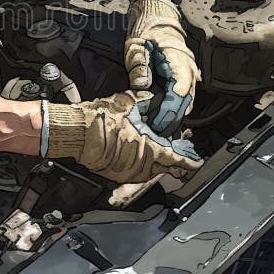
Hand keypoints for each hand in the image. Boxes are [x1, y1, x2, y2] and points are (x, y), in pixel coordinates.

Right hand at [43, 91, 202, 183]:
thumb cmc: (101, 120)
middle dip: (176, 159)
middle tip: (181, 150)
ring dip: (159, 160)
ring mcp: (130, 173)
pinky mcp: (118, 174)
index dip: (190, 160)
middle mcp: (143, 166)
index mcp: (151, 150)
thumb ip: (150, 102)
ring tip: (160, 147)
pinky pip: (138, 170)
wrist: (77, 132)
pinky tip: (141, 150)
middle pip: (168, 167)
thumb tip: (161, 100)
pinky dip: (144, 161)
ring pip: (153, 170)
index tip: (197, 159)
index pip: (179, 160)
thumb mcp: (131, 103)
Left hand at [124, 0, 200, 134]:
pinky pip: (182, 96)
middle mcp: (188, 68)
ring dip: (174, 115)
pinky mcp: (183, 76)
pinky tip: (162, 118)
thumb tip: (141, 86)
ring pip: (186, 101)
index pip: (179, 92)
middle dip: (172, 119)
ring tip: (158, 129)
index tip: (157, 123)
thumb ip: (139, 65)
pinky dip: (174, 108)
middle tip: (156, 133)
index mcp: (178, 60)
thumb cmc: (146, 28)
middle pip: (185, 101)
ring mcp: (188, 73)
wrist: (156, 15)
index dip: (170, 110)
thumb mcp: (136, 45)